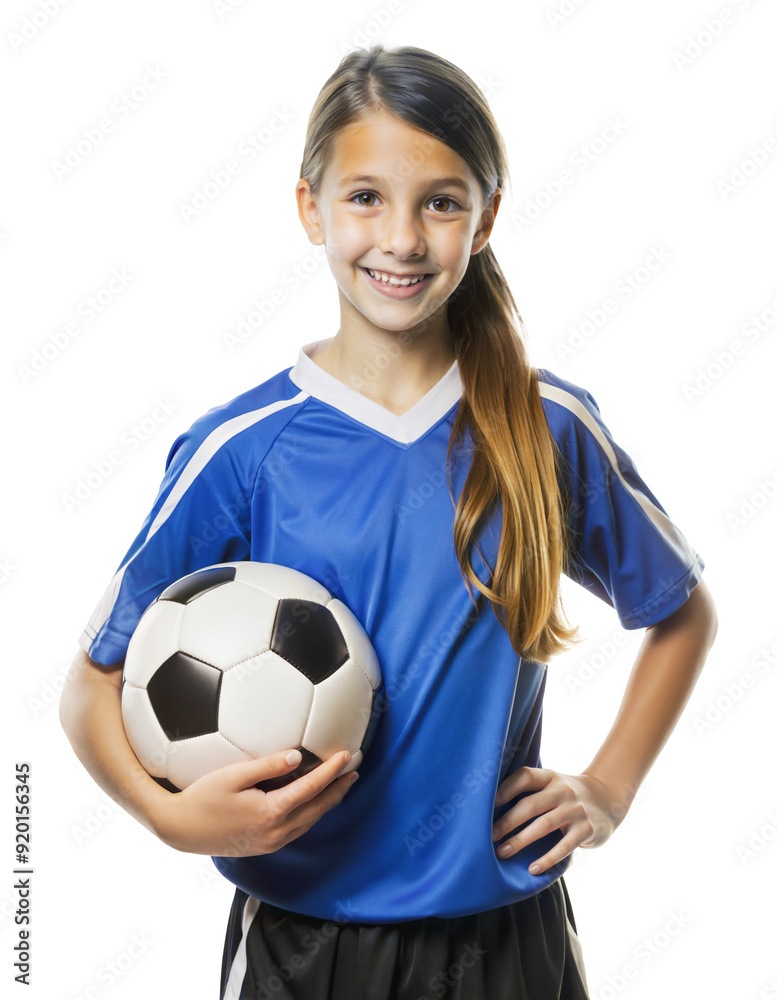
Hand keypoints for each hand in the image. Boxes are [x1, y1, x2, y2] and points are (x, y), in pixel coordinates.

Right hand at [154, 749, 358, 856]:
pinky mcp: (265, 845)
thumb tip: (298, 757)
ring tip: (341, 783)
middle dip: (338, 788)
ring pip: (310, 820)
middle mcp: (276, 832)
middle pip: (318, 808)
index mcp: (270, 813)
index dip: (331, 771)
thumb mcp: (233, 776)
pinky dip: (312, 811)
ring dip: (328, 801)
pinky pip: (298, 828)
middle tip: (354, 769)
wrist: (180, 830)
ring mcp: (271, 842)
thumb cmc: (203, 798)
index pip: (311, 789)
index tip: (345, 755)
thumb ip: (268, 766)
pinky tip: (314, 801)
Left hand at [491, 767, 630, 874]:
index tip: (486, 804)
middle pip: (530, 805)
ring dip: (521, 840)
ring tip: (503, 853)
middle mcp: (562, 791)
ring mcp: (575, 810)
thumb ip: (530, 791)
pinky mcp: (586, 829)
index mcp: (550, 777)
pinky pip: (564, 846)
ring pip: (543, 826)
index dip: (505, 788)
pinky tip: (533, 869)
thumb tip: (491, 809)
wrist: (607, 799)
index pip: (525, 776)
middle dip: (507, 822)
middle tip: (489, 836)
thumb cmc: (566, 795)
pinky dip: (547, 859)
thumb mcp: (552, 784)